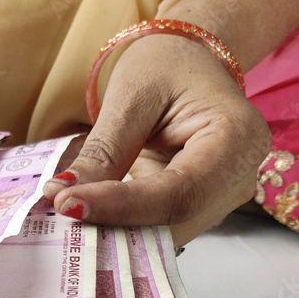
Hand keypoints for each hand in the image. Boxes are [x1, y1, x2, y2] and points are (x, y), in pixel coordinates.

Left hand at [43, 34, 272, 246]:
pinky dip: (123, 227)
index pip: (178, 193)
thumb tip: (63, 197)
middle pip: (174, 222)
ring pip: (166, 234)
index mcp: (237, 139)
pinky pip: (160, 229)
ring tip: (68, 216)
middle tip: (58, 216)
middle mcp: (240, 178)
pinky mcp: (200, 209)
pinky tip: (89, 216)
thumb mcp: (131, 97)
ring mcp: (223, 199)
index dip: (122, 207)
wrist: (189, 63)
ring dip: (116, 232)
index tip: (67, 204)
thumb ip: (103, 152)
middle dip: (115, 227)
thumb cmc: (166, 66)